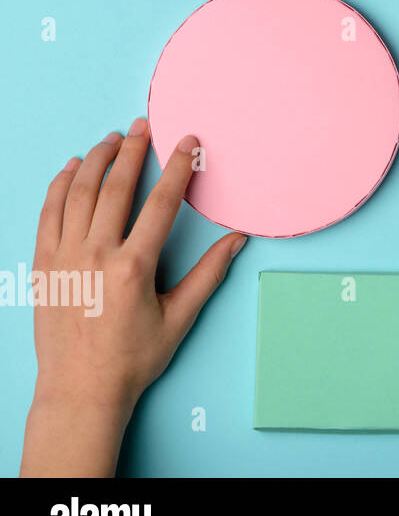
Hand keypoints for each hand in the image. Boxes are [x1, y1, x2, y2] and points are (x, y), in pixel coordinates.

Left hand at [20, 118, 245, 476]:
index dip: (177, 168)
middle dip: (132, 151)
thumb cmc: (132, 358)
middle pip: (115, 189)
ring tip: (111, 139)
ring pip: (77, 195)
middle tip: (143, 125)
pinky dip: (58, 187)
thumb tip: (237, 240)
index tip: (186, 143)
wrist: (80, 389)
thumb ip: (209, 274)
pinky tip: (71, 169)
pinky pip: (47, 214)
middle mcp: (96, 256)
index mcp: (134, 268)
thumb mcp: (180, 317)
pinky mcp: (43, 266)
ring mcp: (64, 259)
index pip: (160, 204)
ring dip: (96, 161)